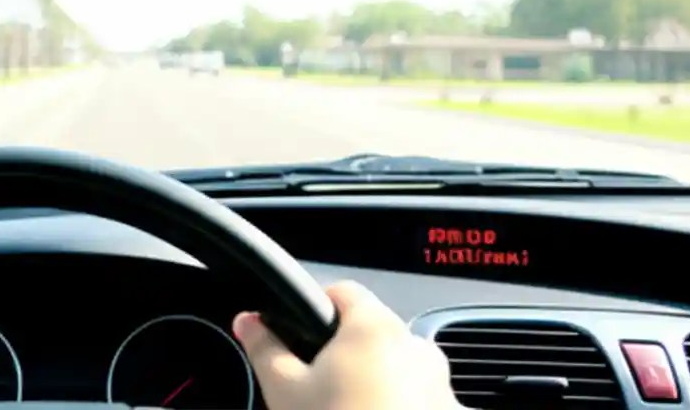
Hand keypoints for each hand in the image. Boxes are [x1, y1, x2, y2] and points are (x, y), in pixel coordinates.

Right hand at [233, 281, 462, 409]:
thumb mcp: (285, 391)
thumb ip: (264, 348)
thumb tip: (247, 320)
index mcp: (375, 327)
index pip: (342, 291)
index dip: (314, 308)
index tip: (298, 336)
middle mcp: (417, 346)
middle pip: (371, 331)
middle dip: (345, 352)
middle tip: (318, 388)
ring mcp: (442, 383)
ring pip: (397, 367)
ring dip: (375, 380)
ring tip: (349, 409)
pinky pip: (419, 396)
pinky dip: (400, 403)